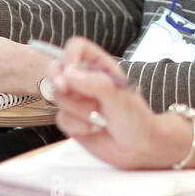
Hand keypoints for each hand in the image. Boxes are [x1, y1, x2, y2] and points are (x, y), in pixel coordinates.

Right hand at [49, 36, 182, 168]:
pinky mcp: (72, 120)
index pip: (77, 48)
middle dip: (56, 78)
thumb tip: (70, 75)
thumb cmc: (136, 119)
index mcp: (100, 67)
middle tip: (64, 87)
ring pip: (58, 96)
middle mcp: (85, 80)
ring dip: (77, 109)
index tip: (70, 71)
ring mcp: (77, 100)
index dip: (69, 55)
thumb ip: (97, 83)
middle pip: (57, 68)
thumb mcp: (120, 98)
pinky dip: (77, 126)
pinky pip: (61, 118)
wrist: (138, 148)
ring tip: (99, 117)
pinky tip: (94, 130)